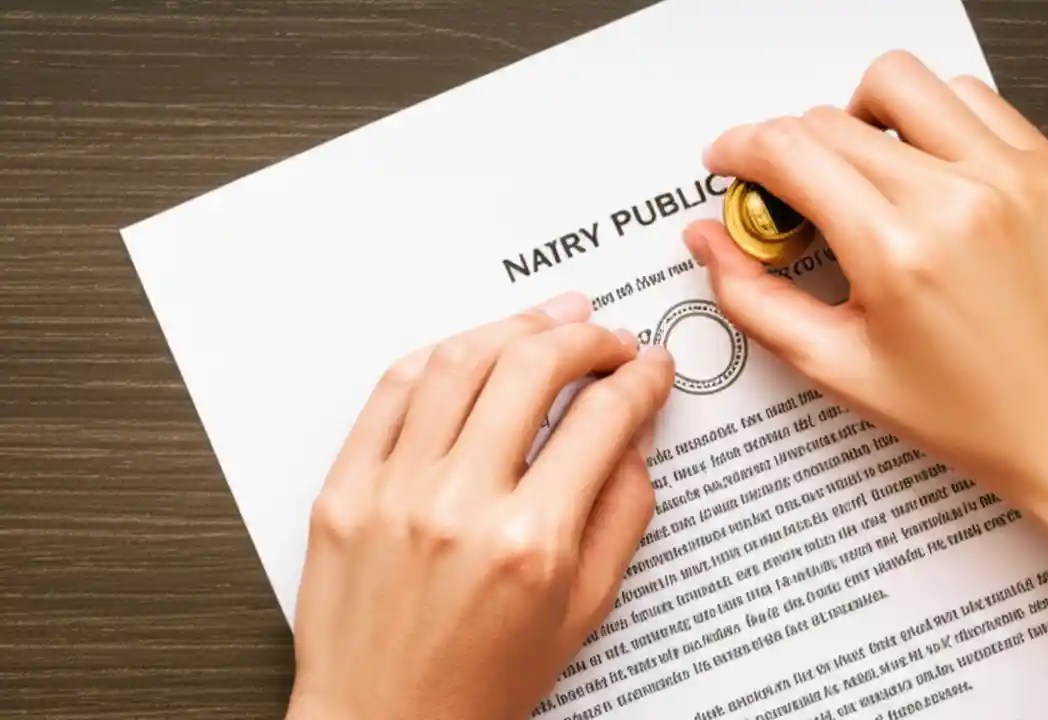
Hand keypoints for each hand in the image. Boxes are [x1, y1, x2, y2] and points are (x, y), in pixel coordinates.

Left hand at [285, 293, 673, 719]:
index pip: (602, 421)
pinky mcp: (344, 489)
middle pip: (533, 367)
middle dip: (585, 337)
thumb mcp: (582, 612)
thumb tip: (634, 433)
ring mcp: (392, 492)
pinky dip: (440, 356)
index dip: (639, 380)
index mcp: (530, 544)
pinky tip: (471, 352)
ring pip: (459, 361)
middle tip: (605, 339)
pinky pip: (391, 391)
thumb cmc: (481, 684)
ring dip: (513, 327)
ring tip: (545, 324)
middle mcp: (459, 506)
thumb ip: (621, 514)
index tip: (649, 368)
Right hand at [686, 50, 1047, 718]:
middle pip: (831, 118)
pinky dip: (931, 117)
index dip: (740, 149)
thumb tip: (711, 242)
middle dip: (789, 148)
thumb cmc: (976, 414)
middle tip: (793, 199)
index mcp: (898, 251)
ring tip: (861, 169)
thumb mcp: (842, 369)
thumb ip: (756, 299)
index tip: (731, 161)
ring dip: (859, 114)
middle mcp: (958, 198)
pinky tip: (923, 167)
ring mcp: (1012, 174)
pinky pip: (972, 98)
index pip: (789, 150)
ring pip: (900, 81)